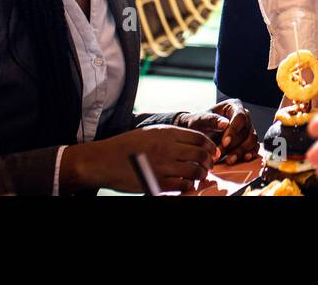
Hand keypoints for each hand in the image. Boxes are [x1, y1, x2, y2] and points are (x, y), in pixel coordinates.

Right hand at [67, 125, 217, 193]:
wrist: (104, 160)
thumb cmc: (126, 145)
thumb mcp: (150, 132)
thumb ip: (171, 135)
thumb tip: (191, 142)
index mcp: (167, 133)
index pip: (199, 138)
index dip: (210, 146)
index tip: (213, 153)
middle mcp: (168, 148)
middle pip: (200, 155)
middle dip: (209, 162)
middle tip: (209, 167)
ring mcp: (163, 166)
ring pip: (195, 171)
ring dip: (201, 175)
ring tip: (200, 177)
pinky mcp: (156, 183)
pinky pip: (182, 185)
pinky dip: (188, 186)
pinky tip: (186, 185)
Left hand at [175, 100, 257, 163]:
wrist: (198, 133)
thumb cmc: (199, 123)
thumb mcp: (200, 120)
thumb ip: (211, 120)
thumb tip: (225, 124)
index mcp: (233, 106)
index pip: (240, 117)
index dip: (234, 131)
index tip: (225, 142)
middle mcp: (244, 116)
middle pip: (246, 131)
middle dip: (234, 145)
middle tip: (220, 154)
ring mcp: (248, 128)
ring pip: (251, 140)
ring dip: (241, 151)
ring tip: (229, 161)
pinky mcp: (249, 140)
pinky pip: (254, 147)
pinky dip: (250, 153)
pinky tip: (243, 159)